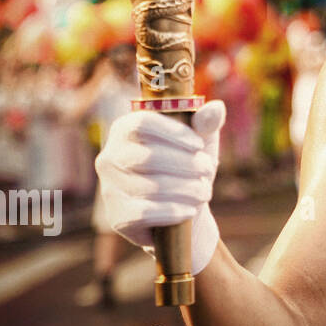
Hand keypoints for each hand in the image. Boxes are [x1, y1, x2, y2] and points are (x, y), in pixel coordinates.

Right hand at [95, 101, 225, 274]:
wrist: (183, 213)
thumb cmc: (189, 168)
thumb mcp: (201, 142)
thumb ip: (206, 124)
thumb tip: (216, 108)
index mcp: (125, 130)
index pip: (142, 123)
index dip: (173, 133)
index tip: (199, 145)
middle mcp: (109, 158)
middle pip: (148, 157)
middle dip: (186, 164)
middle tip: (208, 169)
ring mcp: (109, 189)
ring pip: (150, 187)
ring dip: (186, 190)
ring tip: (204, 192)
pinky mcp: (117, 217)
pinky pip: (145, 213)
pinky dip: (174, 211)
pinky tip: (190, 210)